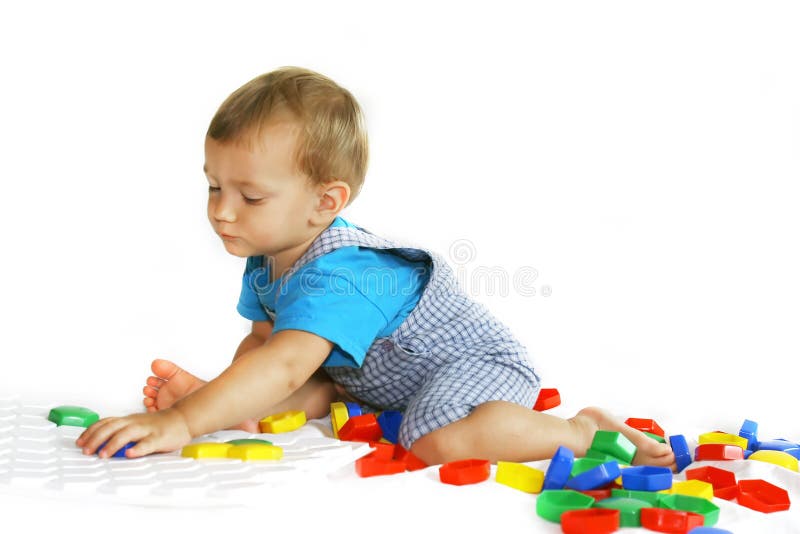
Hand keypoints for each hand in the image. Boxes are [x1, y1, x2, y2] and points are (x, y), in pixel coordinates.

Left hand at [75, 408, 192, 458]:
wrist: (182, 418)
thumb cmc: (159, 424)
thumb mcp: (137, 424)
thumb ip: (121, 430)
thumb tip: (100, 442)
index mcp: (129, 420)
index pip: (105, 422)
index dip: (91, 431)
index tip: (80, 441)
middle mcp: (135, 423)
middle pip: (112, 427)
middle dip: (96, 438)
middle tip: (86, 450)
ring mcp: (147, 429)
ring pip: (127, 434)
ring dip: (112, 444)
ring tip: (103, 455)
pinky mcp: (159, 438)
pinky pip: (147, 443)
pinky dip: (138, 449)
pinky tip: (130, 454)